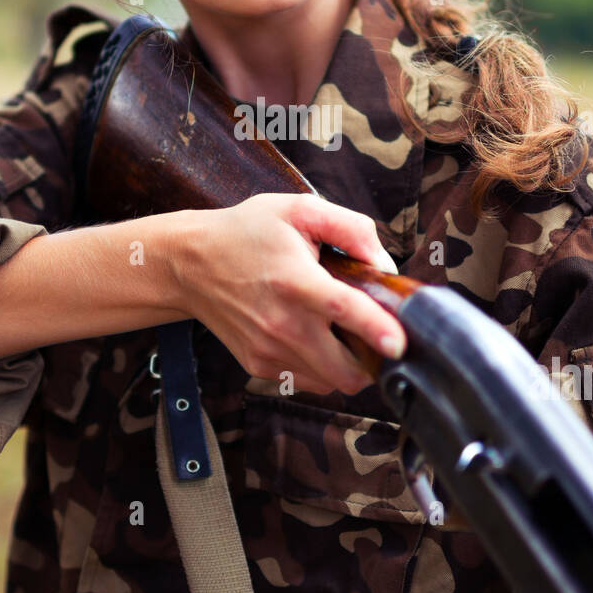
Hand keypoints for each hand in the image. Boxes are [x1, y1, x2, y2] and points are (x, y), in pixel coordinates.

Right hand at [171, 193, 406, 396]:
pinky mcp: (259, 365)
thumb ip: (350, 228)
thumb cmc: (246, 233)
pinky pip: (310, 382)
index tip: (401, 343)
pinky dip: (324, 368)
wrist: (191, 264)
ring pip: (332, 382)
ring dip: (350, 364)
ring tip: (342, 330)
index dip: (377, 328)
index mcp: (294, 280)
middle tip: (378, 333)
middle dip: (374, 359)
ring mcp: (268, 350)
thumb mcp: (299, 209)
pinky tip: (315, 337)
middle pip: (346, 369)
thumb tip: (384, 264)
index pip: (342, 310)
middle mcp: (281, 322)